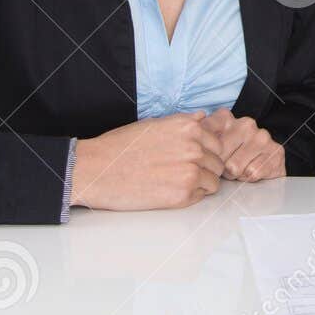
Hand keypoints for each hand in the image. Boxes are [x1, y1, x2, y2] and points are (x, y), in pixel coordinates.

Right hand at [70, 112, 223, 210]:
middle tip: (180, 173)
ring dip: (200, 184)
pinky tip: (169, 190)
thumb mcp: (154, 124)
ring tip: (174, 182)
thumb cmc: (121, 147)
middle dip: (204, 169)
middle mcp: (194, 147)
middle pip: (217, 163)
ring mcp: (190, 171)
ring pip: (213, 181)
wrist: (96, 170)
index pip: (217, 143)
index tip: (192, 159)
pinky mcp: (182, 195)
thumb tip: (204, 117)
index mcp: (188, 127)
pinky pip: (201, 197)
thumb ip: (183, 123)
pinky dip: (190, 196)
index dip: (206, 152)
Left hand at [203, 108, 285, 180]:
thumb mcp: (209, 144)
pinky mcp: (275, 151)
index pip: (205, 137)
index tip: (206, 158)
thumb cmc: (233, 153)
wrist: (265, 159)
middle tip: (226, 166)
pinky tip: (251, 170)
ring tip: (239, 168)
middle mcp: (245, 123)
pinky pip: (252, 173)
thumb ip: (196, 140)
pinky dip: (249, 177)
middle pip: (219, 157)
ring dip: (235, 174)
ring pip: (235, 167)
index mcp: (225, 118)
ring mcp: (262, 136)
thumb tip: (183, 143)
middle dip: (220, 167)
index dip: (205, 155)